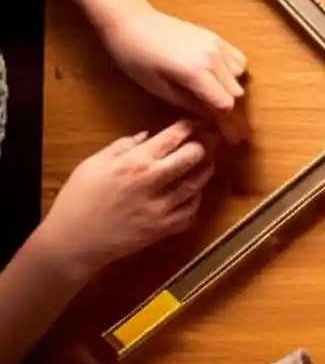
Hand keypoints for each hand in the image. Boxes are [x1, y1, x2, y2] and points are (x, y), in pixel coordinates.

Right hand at [36, 120, 213, 278]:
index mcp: (134, 162)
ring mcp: (162, 207)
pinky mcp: (164, 228)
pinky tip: (194, 193)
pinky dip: (196, 200)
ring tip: (208, 161)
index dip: (188, 127)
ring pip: (196, 184)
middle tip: (211, 139)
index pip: (171, 138)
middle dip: (205, 145)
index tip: (197, 122)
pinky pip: (191, 212)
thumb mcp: (92, 164)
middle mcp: (153, 182)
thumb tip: (147, 137)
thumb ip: (121, 147)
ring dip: (206, 170)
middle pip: (192, 157)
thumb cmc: (78, 199)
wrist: (74, 241)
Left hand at [99, 6, 249, 142]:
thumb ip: (190, 104)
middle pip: (236, 93)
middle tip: (217, 117)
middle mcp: (212, 58)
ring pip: (240, 77)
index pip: (226, 105)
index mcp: (195, 72)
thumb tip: (213, 118)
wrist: (131, 21)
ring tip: (213, 93)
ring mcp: (217, 45)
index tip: (231, 138)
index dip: (228, 124)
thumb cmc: (136, 57)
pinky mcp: (216, 37)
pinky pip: (238, 60)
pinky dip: (233, 72)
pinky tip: (217, 76)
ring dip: (231, 89)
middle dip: (228, 108)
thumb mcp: (158, 88)